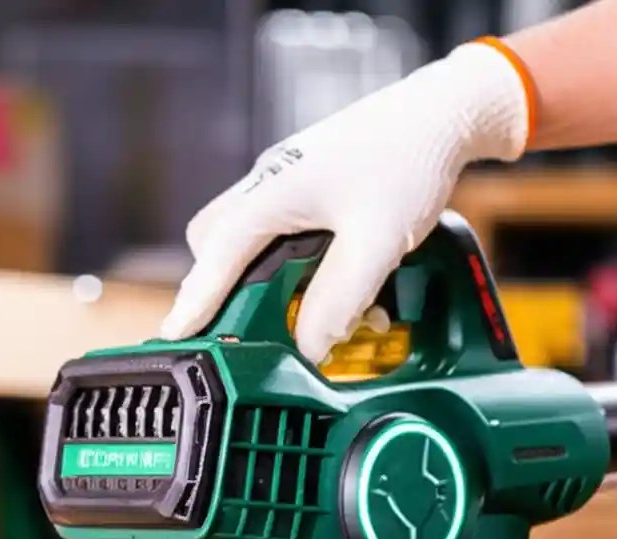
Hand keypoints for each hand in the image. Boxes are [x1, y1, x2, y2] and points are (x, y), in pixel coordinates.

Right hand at [158, 38, 533, 363]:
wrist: (442, 113)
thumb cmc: (408, 163)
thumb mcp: (376, 243)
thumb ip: (338, 299)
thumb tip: (309, 347)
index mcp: (273, 193)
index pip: (216, 257)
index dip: (195, 302)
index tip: (173, 336)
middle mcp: (268, 182)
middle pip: (216, 244)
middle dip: (224, 286)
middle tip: (240, 326)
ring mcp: (286, 178)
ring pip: (247, 235)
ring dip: (265, 276)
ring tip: (301, 310)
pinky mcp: (307, 181)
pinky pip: (279, 226)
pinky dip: (292, 260)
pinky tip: (333, 278)